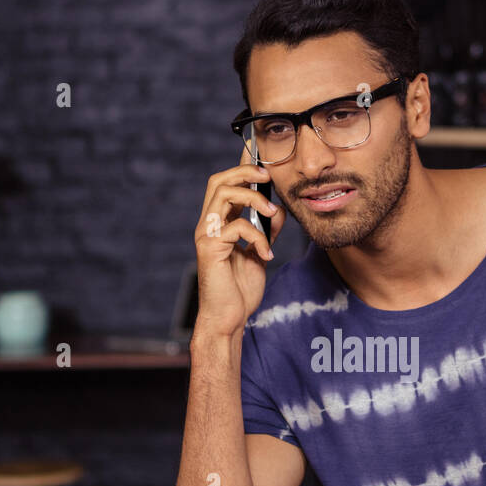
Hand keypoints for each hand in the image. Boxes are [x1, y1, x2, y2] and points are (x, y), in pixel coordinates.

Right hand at [191, 146, 286, 338]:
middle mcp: (208, 226)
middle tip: (267, 177)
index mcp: (219, 225)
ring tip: (272, 213)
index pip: (224, 186)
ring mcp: (206, 236)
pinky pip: (236, 227)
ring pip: (223, 195)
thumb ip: (266, 232)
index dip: (241, 170)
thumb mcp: (259, 255)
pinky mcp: (210, 249)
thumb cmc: (239, 290)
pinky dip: (258, 237)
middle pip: (218, 181)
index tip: (263, 166)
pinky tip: (267, 254)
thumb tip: (278, 211)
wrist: (228, 319)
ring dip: (253, 198)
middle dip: (244, 172)